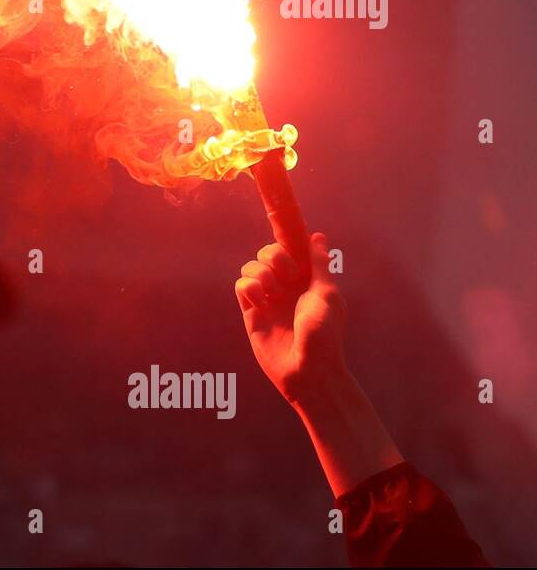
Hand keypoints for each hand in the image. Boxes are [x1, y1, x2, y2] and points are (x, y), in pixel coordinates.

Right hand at [234, 231, 402, 495]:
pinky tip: (261, 303)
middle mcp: (287, 285)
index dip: (284, 222)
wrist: (306, 371)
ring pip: (251, 267)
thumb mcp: (327, 295)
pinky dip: (250, 288)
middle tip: (288, 273)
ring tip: (274, 295)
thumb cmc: (324, 334)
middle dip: (274, 256)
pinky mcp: (252, 312)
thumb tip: (318, 236)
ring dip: (262, 274)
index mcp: (307, 278)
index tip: (276, 199)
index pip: (293, 245)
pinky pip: (241, 286)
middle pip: (268, 251)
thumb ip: (319, 264)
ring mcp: (268, 298)